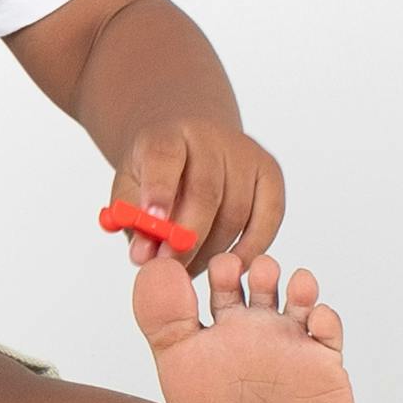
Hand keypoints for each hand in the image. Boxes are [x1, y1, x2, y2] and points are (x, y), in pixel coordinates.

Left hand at [114, 116, 288, 276]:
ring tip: (190, 267)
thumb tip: (144, 255)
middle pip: (205, 189)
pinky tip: (229, 264)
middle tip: (171, 266)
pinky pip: (267, 219)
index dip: (159, 190)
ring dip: (213, 249)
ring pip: (236, 211)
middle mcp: (210, 137)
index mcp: (167, 135)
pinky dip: (250, 248)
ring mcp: (245, 153)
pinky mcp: (270, 174)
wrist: (189, 149)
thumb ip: (134, 222)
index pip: (164, 157)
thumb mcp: (132, 191)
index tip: (153, 222)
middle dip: (188, 236)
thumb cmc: (156, 176)